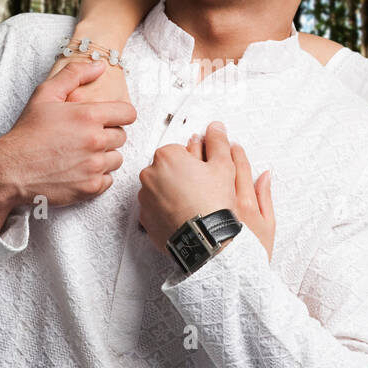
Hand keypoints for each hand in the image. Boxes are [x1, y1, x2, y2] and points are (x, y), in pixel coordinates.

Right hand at [0, 61, 136, 223]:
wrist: (10, 169)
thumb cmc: (27, 131)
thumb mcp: (45, 94)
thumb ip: (74, 74)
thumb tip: (100, 64)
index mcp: (89, 116)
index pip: (129, 113)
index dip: (120, 114)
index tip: (108, 118)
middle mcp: (96, 141)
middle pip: (122, 136)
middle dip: (108, 134)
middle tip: (86, 136)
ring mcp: (94, 167)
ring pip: (116, 159)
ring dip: (104, 156)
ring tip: (82, 153)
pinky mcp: (90, 187)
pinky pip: (108, 180)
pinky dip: (98, 176)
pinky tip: (79, 169)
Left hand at [137, 121, 273, 261]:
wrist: (205, 239)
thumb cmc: (213, 204)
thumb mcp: (223, 166)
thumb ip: (218, 142)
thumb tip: (215, 128)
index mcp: (166, 156)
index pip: (178, 150)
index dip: (194, 161)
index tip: (203, 172)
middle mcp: (149, 175)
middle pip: (166, 168)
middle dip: (181, 175)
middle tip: (201, 188)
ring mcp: (145, 198)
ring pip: (159, 189)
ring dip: (172, 193)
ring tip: (193, 205)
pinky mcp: (145, 219)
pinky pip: (155, 209)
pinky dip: (166, 211)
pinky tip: (183, 216)